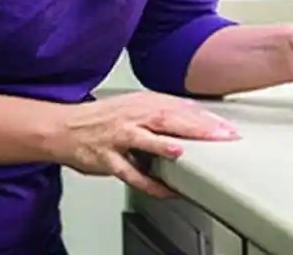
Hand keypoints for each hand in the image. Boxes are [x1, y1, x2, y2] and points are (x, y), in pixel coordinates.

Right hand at [48, 91, 238, 197]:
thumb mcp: (136, 106)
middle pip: (168, 119)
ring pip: (145, 140)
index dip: (206, 118)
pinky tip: (164, 189)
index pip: (180, 108)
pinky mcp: (107, 158)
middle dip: (197, 128)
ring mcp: (119, 137)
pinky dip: (148, 182)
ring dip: (165, 146)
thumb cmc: (103, 118)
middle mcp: (133, 117)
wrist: (64, 128)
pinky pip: (129, 172)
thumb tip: (197, 113)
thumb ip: (165, 109)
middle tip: (222, 137)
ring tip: (184, 151)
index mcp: (143, 103)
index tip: (229, 128)